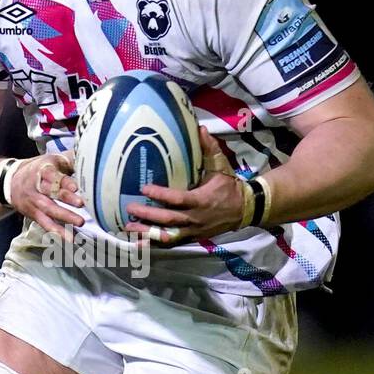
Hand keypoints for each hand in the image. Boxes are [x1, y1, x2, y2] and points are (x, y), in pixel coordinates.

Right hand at [9, 149, 84, 239]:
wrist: (10, 181)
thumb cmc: (39, 169)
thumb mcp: (52, 160)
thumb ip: (70, 160)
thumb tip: (91, 157)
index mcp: (43, 169)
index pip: (53, 175)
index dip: (64, 181)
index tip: (76, 186)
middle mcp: (36, 185)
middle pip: (50, 192)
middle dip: (66, 197)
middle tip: (81, 203)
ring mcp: (34, 201)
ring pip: (48, 209)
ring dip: (64, 217)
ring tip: (80, 223)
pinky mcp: (34, 214)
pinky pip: (46, 224)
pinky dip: (58, 232)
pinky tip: (70, 238)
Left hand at [124, 127, 246, 245]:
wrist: (244, 209)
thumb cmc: (229, 186)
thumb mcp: (221, 166)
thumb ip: (210, 148)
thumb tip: (200, 128)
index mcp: (201, 200)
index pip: (178, 199)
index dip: (160, 195)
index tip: (144, 188)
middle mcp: (195, 218)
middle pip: (169, 219)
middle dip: (148, 216)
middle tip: (130, 209)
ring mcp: (193, 231)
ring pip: (168, 236)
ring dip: (147, 233)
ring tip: (129, 229)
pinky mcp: (192, 238)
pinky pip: (171, 243)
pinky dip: (155, 244)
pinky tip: (139, 243)